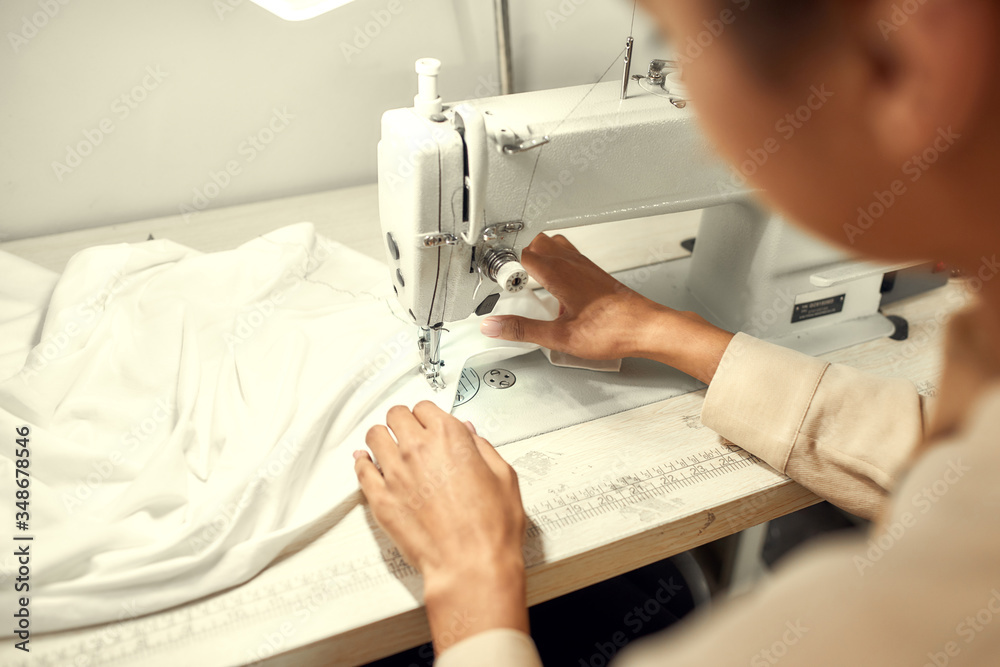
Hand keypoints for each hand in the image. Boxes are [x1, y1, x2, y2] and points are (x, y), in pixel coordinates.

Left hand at [354, 401, 528, 653]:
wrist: (470, 565)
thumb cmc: (490, 529)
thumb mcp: (503, 477)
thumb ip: (483, 448)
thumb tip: (470, 435)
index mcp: (449, 437)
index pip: (425, 408)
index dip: (428, 416)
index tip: (430, 423)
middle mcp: (418, 449)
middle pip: (396, 416)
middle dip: (403, 421)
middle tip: (409, 432)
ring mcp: (395, 473)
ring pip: (374, 436)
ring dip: (383, 437)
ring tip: (389, 446)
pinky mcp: (380, 498)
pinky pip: (361, 469)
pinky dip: (363, 463)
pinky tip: (367, 463)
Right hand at [479, 233, 734, 383]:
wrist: (647, 328)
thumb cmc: (613, 330)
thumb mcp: (560, 337)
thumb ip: (524, 330)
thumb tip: (494, 325)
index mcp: (559, 274)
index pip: (524, 256)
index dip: (509, 269)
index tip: (502, 286)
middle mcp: (573, 264)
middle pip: (539, 244)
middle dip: (523, 259)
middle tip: (516, 284)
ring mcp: (586, 267)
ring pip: (557, 247)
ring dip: (542, 258)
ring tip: (534, 283)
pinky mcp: (596, 275)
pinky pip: (571, 258)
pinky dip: (559, 265)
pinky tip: (560, 291)